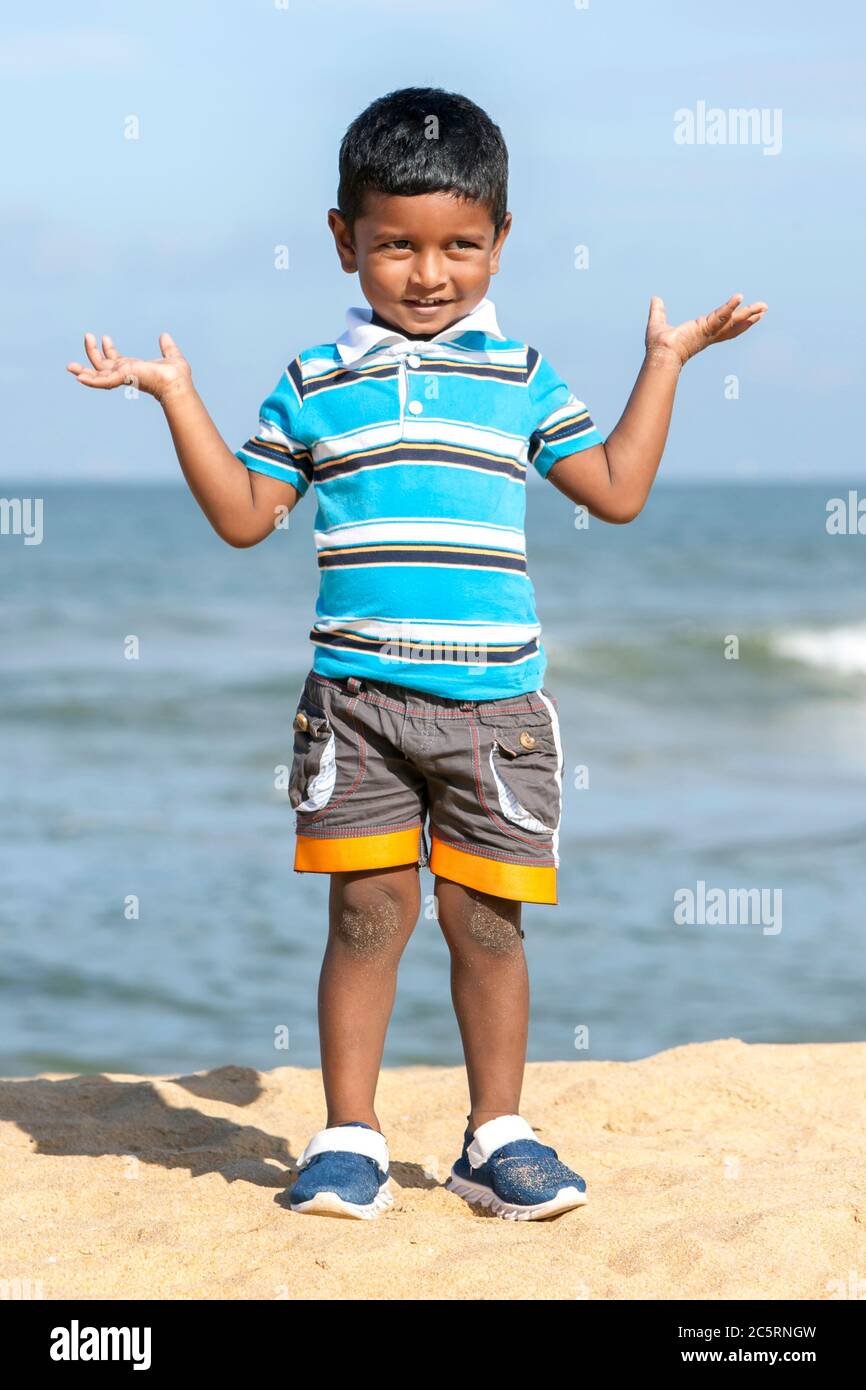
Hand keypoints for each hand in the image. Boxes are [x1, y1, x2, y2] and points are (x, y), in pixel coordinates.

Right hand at [66, 332, 192, 401]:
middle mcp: (126, 374)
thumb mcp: (170, 355)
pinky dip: (91, 381)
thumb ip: (167, 347)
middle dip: (93, 353)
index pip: (116, 361)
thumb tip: (165, 335)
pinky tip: (79, 378)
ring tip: (70, 365)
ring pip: (98, 374)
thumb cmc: (177, 376)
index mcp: (134, 370)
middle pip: (102, 367)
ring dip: (85, 368)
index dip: (108, 350)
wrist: (178, 383)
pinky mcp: (123, 378)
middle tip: (87, 335)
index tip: (105, 337)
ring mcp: (123, 377)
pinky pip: (103, 381)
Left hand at [645, 293, 767, 367]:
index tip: (744, 311)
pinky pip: (721, 315)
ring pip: (733, 321)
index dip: (734, 319)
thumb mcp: (658, 322)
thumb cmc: (658, 345)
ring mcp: (709, 332)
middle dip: (749, 317)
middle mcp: (709, 334)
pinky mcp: (706, 328)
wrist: (659, 354)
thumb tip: (655, 299)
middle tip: (763, 310)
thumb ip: (658, 310)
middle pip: (734, 325)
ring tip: (763, 307)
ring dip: (748, 313)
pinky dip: (730, 306)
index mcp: (701, 333)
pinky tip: (739, 297)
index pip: (722, 325)